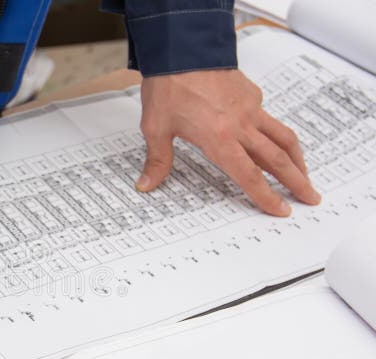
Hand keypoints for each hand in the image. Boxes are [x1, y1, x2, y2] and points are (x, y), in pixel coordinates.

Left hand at [136, 69, 320, 215]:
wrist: (182, 48)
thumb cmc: (169, 86)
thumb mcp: (155, 127)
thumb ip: (157, 160)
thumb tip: (146, 184)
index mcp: (219, 139)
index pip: (249, 176)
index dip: (266, 196)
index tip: (281, 210)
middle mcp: (240, 126)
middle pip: (277, 160)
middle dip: (296, 182)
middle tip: (310, 198)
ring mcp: (250, 109)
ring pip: (282, 137)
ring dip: (297, 158)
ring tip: (304, 173)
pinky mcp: (251, 95)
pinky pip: (268, 119)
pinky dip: (277, 134)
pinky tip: (272, 140)